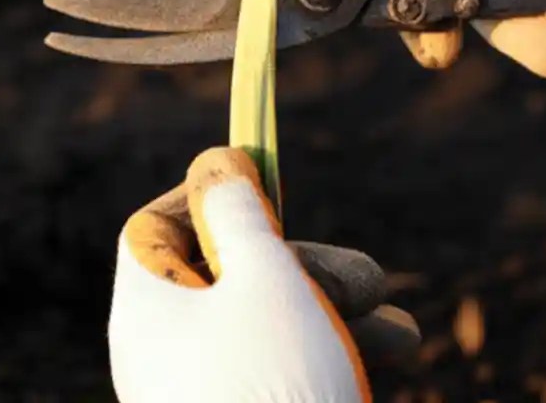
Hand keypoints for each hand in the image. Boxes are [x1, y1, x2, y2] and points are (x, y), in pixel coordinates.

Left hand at [108, 147, 418, 402]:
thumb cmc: (269, 385)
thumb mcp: (264, 281)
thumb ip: (243, 217)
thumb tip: (216, 165)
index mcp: (146, 306)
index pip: (158, 229)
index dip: (211, 200)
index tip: (263, 185)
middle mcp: (163, 350)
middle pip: (225, 276)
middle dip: (305, 266)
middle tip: (367, 277)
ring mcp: (200, 390)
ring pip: (266, 326)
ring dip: (335, 312)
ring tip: (399, 326)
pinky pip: (279, 369)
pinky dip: (329, 352)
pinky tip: (392, 350)